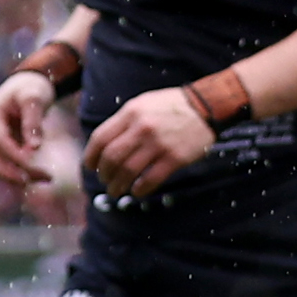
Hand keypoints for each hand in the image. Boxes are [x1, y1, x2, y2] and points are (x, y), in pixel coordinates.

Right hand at [0, 71, 60, 186]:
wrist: (24, 85)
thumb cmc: (30, 89)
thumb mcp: (34, 98)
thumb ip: (33, 121)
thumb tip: (35, 147)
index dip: (16, 156)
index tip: (36, 167)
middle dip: (12, 173)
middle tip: (41, 178)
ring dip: (13, 177)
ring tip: (42, 178)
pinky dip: (14, 173)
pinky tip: (35, 175)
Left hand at [82, 84, 221, 196]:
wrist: (205, 106)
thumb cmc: (171, 106)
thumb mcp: (143, 104)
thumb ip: (124, 121)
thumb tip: (104, 145)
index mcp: (130, 113)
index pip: (100, 138)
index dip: (91, 156)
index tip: (90, 167)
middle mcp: (141, 128)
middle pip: (111, 158)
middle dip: (104, 174)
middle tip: (105, 181)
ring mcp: (158, 144)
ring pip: (128, 172)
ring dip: (117, 186)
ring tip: (116, 191)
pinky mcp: (174, 158)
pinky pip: (150, 180)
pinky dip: (139, 189)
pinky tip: (136, 191)